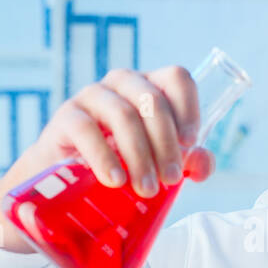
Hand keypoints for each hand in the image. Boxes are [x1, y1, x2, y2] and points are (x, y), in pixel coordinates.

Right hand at [0, 66, 213, 251]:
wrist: (64, 180)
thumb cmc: (120, 164)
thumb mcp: (157, 162)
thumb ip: (187, 161)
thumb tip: (203, 165)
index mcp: (150, 87)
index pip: (176, 78)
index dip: (188, 108)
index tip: (189, 143)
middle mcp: (123, 83)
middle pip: (152, 100)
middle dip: (166, 144)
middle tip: (171, 180)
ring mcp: (92, 96)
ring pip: (123, 115)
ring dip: (140, 155)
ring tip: (147, 190)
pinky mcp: (65, 117)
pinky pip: (86, 129)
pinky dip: (104, 157)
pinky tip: (115, 180)